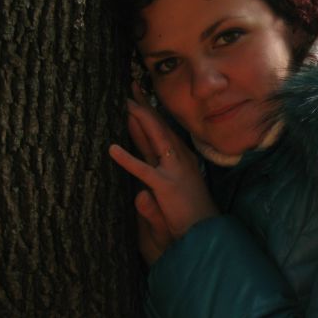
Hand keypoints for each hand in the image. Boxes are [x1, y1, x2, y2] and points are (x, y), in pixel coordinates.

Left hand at [109, 83, 219, 263]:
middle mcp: (180, 159)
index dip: (149, 112)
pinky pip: (143, 170)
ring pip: (155, 140)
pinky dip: (127, 159)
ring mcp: (174, 171)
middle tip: (131, 87)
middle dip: (145, 107)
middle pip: (159, 128)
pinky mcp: (166, 187)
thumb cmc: (191, 213)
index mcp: (181, 159)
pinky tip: (112, 149)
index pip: (163, 130)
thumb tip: (141, 174)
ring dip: (140, 121)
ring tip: (125, 104)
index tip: (137, 95)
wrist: (205, 231)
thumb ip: (154, 174)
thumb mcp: (171, 189)